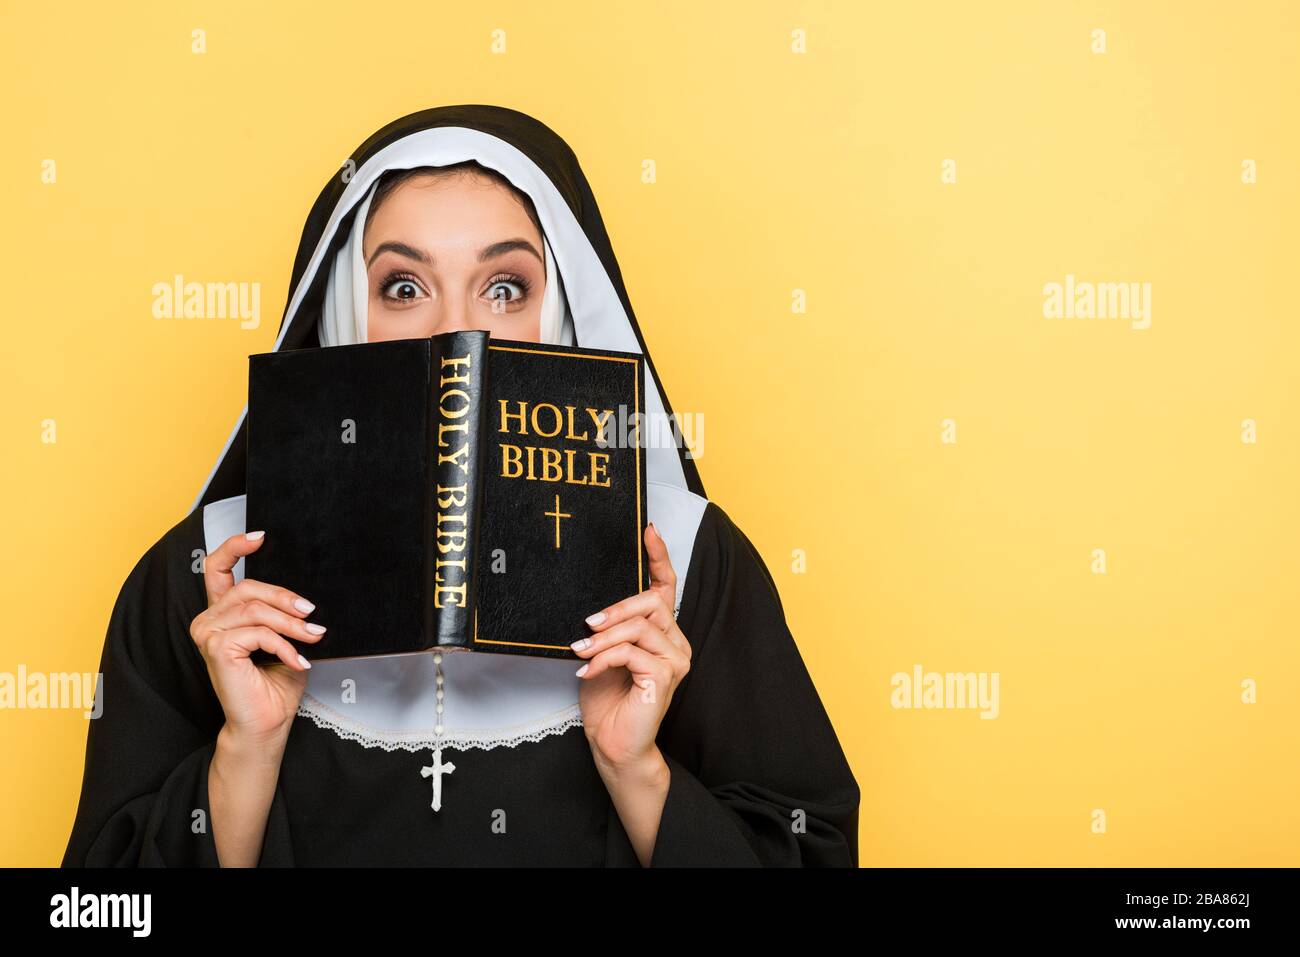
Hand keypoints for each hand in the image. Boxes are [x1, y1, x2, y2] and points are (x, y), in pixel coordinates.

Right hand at [190, 531, 325, 745]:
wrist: (266, 723)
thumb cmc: (275, 684)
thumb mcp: (286, 638)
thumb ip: (285, 613)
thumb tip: (307, 596)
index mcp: (223, 613)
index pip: (218, 569)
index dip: (235, 547)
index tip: (261, 537)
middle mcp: (209, 620)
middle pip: (249, 588)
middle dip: (286, 599)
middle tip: (313, 615)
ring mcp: (208, 633)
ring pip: (257, 610)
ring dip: (292, 624)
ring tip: (313, 638)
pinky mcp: (216, 647)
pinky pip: (259, 633)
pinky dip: (284, 645)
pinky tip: (298, 660)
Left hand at [573, 522, 690, 774]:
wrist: (613, 743)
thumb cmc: (607, 699)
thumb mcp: (601, 652)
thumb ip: (606, 628)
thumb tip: (590, 606)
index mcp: (662, 632)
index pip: (665, 587)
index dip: (658, 557)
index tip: (648, 530)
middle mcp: (675, 642)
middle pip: (652, 603)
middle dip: (615, 608)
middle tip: (586, 624)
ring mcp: (675, 659)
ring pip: (640, 627)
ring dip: (604, 637)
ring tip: (580, 651)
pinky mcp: (665, 677)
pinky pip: (632, 652)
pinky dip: (605, 658)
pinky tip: (588, 669)